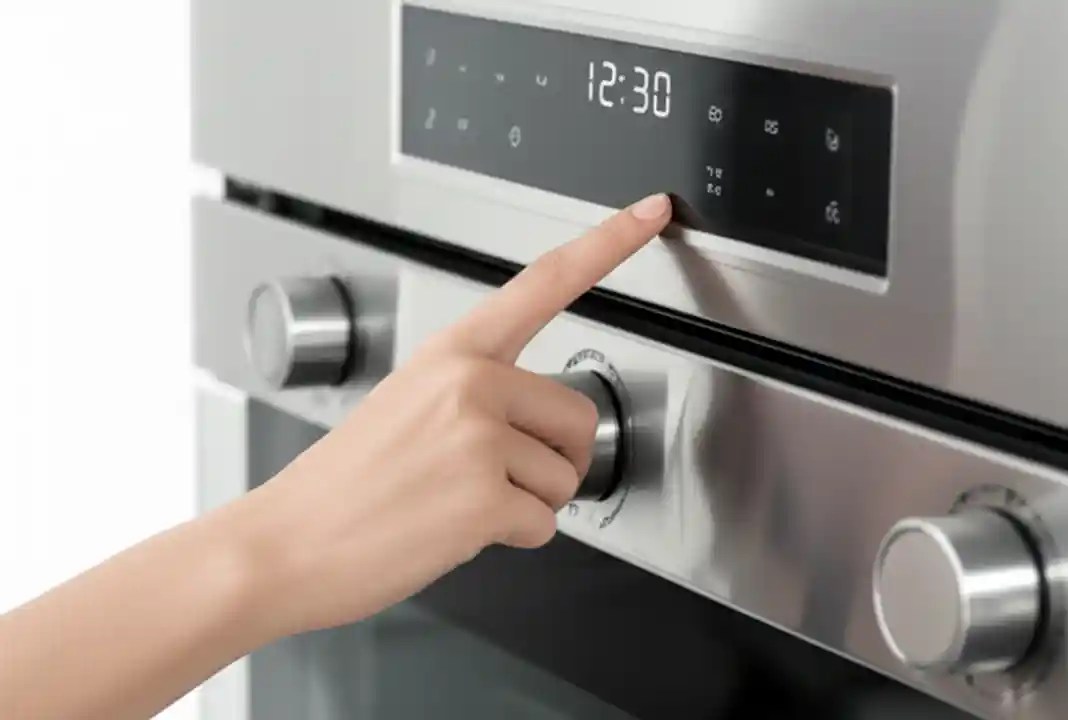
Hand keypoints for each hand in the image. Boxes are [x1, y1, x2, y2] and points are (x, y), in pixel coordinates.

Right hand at [225, 193, 671, 635]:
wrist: (286, 543)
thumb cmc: (344, 483)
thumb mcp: (407, 403)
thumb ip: (478, 393)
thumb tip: (540, 424)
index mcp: (453, 351)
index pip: (545, 281)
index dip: (609, 242)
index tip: (653, 210)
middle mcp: (471, 382)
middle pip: (580, 418)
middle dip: (551, 462)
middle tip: (488, 477)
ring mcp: (478, 437)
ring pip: (566, 479)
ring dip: (526, 504)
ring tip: (458, 501)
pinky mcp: (485, 497)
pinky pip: (545, 525)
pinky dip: (511, 538)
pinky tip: (456, 529)